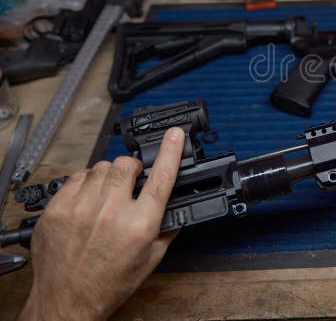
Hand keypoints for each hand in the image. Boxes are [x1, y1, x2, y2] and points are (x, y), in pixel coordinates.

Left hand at [19, 127, 185, 320]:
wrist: (67, 300)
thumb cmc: (108, 283)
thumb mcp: (151, 258)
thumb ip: (167, 227)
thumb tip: (178, 204)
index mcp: (139, 224)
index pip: (161, 177)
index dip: (171, 151)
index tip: (175, 135)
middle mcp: (110, 212)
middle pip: (126, 165)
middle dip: (132, 170)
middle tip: (131, 183)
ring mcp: (81, 208)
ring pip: (100, 168)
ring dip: (108, 177)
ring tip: (106, 196)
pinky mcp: (58, 208)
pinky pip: (76, 178)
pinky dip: (86, 184)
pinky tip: (87, 201)